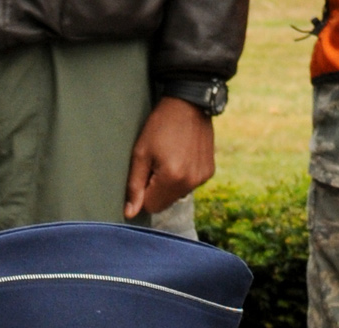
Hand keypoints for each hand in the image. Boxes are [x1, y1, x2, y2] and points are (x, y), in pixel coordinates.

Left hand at [124, 98, 214, 218]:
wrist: (190, 102)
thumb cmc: (161, 125)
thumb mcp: (141, 153)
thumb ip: (134, 186)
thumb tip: (129, 214)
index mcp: (172, 178)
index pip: (150, 207)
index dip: (143, 192)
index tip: (146, 171)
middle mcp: (190, 182)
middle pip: (164, 203)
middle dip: (156, 190)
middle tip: (158, 163)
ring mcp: (202, 177)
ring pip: (176, 195)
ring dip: (170, 184)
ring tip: (171, 157)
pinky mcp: (209, 172)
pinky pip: (189, 185)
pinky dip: (183, 177)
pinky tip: (183, 156)